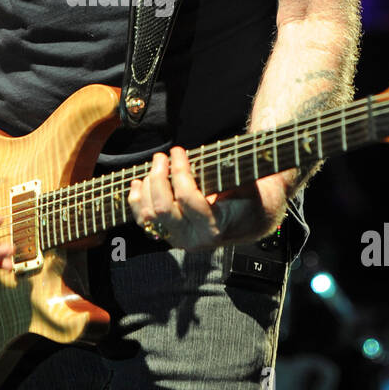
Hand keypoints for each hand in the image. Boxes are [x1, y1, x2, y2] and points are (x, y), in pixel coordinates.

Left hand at [127, 147, 289, 250]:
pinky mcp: (168, 235)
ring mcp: (178, 239)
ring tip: (156, 164)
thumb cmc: (252, 196)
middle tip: (163, 155)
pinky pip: (143, 221)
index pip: (188, 199)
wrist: (252, 218)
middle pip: (162, 208)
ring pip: (148, 215)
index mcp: (215, 227)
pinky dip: (136, 200)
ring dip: (147, 186)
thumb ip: (236, 174)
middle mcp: (193, 239)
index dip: (180, 171)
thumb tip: (230, 154)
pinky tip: (138, 182)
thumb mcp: (250, 184)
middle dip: (158, 177)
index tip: (179, 150)